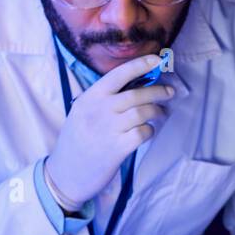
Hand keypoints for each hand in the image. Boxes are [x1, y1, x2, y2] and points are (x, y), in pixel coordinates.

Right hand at [45, 54, 173, 206]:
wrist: (65, 174)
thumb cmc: (76, 141)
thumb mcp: (81, 113)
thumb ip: (103, 100)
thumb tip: (136, 85)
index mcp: (89, 98)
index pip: (118, 74)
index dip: (140, 64)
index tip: (157, 60)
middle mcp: (98, 110)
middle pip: (136, 94)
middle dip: (158, 91)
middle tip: (169, 92)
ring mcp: (108, 129)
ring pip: (142, 112)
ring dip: (157, 111)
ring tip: (161, 113)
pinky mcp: (117, 148)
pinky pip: (143, 133)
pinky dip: (150, 130)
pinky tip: (148, 132)